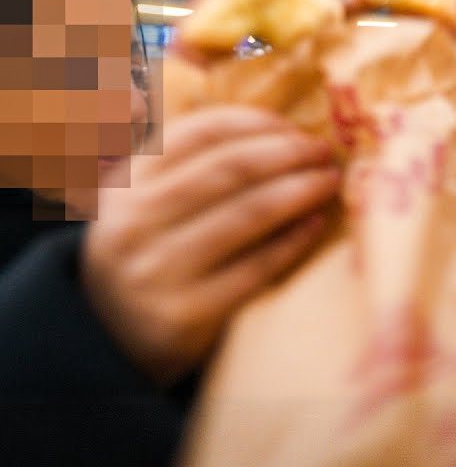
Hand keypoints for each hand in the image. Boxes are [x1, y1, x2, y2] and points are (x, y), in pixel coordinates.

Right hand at [82, 106, 340, 385]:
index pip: (198, 132)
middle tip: (324, 152)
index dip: (254, 123)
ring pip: (248, 213)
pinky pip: (256, 267)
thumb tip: (283, 131)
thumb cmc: (155, 256)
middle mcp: (134, 221)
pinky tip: (317, 225)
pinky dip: (294, 241)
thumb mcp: (151, 205)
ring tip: (329, 181)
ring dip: (300, 190)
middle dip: (287, 153)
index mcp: (126, 182)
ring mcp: (157, 269)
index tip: (293, 126)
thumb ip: (195, 167)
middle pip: (231, 168)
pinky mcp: (184, 313)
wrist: (115, 342)